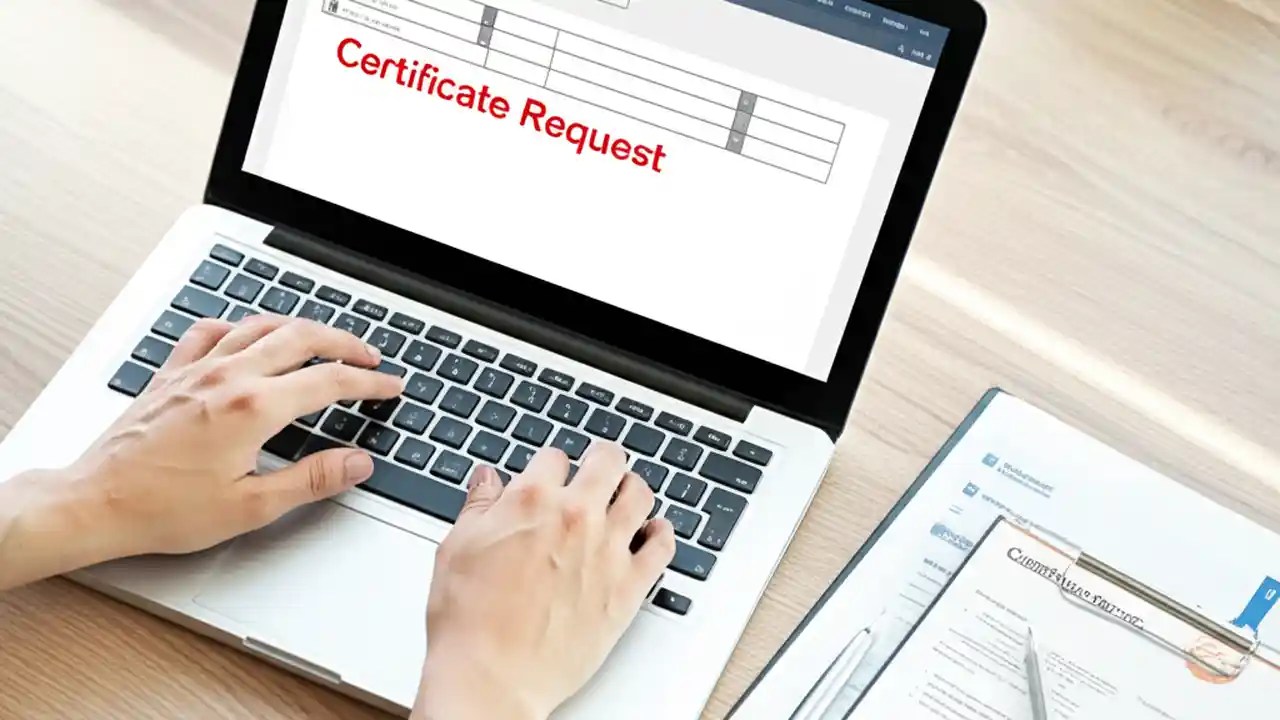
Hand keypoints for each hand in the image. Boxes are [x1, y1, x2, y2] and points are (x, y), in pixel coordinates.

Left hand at [61, 315, 400, 561]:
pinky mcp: (171, 374)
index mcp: (254, 408)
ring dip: (301, 328)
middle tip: (371, 356)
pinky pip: (211, 332)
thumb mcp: (252, 507)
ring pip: (261, 326)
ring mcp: (197, 370)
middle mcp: (228, 378)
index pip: (330, 381)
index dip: (370, 382)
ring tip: (323, 340)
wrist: (96, 502)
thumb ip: (312, 480)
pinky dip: (240, 327)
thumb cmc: (164, 509)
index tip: (390, 387)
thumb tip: (357, 463)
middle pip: (302, 337)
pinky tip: (247, 337)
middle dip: (345, 343)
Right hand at [414, 445, 676, 719]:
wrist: (493, 676)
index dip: (552, 465)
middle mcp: (577, 517)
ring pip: (640, 494)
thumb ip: (479, 505)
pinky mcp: (629, 587)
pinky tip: (654, 532)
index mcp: (532, 501)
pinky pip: (662, 547)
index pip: (555, 457)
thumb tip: (488, 479)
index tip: (552, 475)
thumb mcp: (457, 548)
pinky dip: (661, 533)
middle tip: (601, 466)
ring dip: (633, 489)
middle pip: (608, 461)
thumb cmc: (469, 621)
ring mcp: (608, 551)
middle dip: (603, 460)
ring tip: (626, 494)